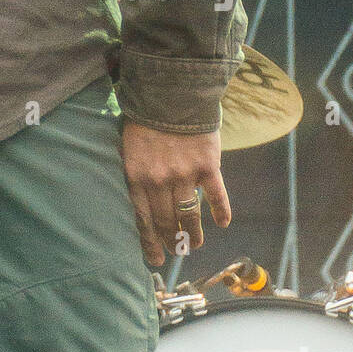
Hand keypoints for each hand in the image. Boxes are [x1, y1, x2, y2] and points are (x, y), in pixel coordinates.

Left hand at [120, 122, 230, 265]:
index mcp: (137, 176)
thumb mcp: (129, 146)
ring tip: (195, 244)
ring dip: (193, 234)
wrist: (170, 93)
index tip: (154, 258)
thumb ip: (134, 172)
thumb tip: (135, 198)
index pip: (142, 218)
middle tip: (176, 252)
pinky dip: (221, 211)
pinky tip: (223, 223)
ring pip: (190, 215)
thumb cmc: (146, 119)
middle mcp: (160, 181)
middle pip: (166, 220)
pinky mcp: (206, 167)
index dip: (149, 241)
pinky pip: (215, 195)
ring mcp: (184, 175)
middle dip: (171, 240)